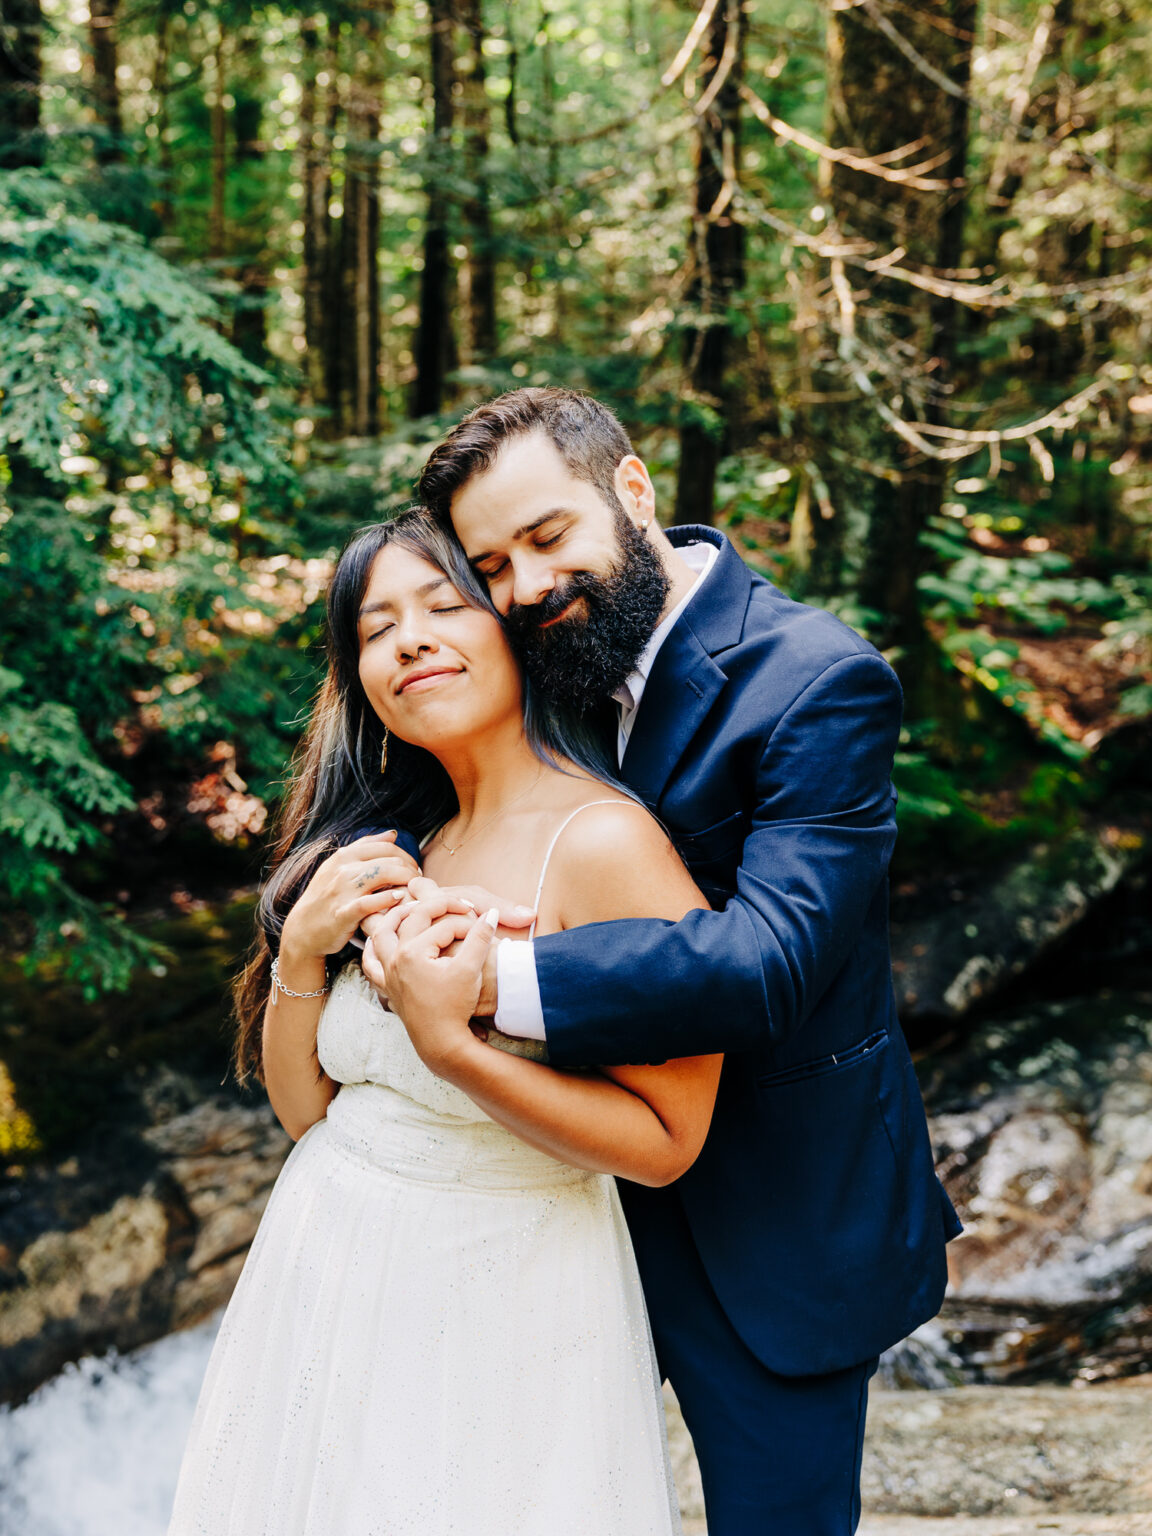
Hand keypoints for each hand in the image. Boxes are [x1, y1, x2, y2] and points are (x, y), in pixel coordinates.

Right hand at [279, 831, 418, 962]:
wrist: (303, 929)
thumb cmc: (326, 898)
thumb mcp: (339, 867)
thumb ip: (366, 848)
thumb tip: (393, 834)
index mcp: (344, 856)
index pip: (386, 846)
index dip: (406, 857)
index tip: (414, 869)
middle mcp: (343, 869)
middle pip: (390, 860)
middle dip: (410, 870)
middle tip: (418, 882)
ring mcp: (343, 891)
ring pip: (384, 874)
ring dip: (406, 881)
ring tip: (414, 890)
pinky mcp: (344, 913)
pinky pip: (372, 902)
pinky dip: (389, 899)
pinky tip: (399, 900)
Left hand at [362, 908, 499, 1076]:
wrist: (442, 1043)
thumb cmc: (456, 1007)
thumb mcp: (471, 969)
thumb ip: (480, 937)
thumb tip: (491, 914)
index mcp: (413, 952)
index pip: (443, 926)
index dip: (467, 924)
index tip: (482, 928)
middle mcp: (394, 959)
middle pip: (412, 919)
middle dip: (435, 907)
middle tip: (454, 903)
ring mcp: (388, 973)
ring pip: (382, 935)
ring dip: (395, 918)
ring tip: (410, 908)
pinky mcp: (388, 987)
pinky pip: (372, 963)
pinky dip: (374, 949)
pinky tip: (380, 942)